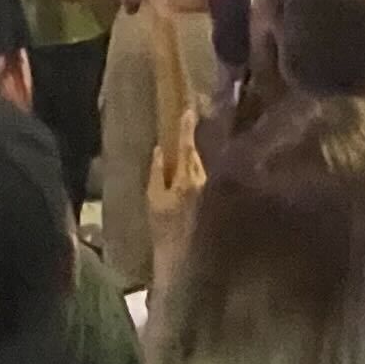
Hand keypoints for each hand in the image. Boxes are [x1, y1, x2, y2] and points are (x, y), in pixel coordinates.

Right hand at [144, 113, 206, 287]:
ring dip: (189, 159)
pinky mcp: (211, 198)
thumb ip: (158, 172)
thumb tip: (161, 150)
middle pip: (194, 155)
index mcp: (186, 179)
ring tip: (178, 155)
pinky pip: (200, 178)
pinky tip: (184, 178)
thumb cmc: (163, 226)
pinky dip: (192, 171)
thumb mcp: (153, 198)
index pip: (187, 148)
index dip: (187, 129)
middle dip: (187, 143)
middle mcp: (202, 181)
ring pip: (198, 166)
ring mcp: (208, 190)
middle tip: (181, 127)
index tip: (188, 111)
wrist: (181, 252)